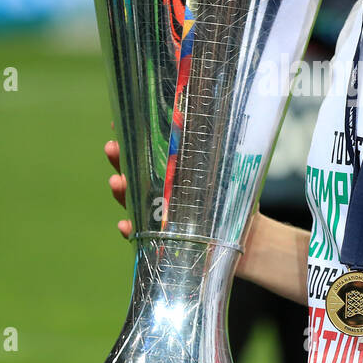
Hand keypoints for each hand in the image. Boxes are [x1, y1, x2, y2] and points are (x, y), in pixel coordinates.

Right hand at [106, 123, 265, 258]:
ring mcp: (161, 219)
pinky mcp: (164, 244)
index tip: (115, 125)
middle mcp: (163, 195)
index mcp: (175, 175)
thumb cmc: (238, 202)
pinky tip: (125, 225)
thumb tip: (205, 118)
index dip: (131, 142)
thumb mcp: (228, 172)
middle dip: (119, 162)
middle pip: (134, 176)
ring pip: (134, 204)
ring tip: (116, 182)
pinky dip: (131, 231)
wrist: (251, 239)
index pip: (148, 155)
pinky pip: (142, 238)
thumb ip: (214, 153)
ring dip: (122, 193)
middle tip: (111, 148)